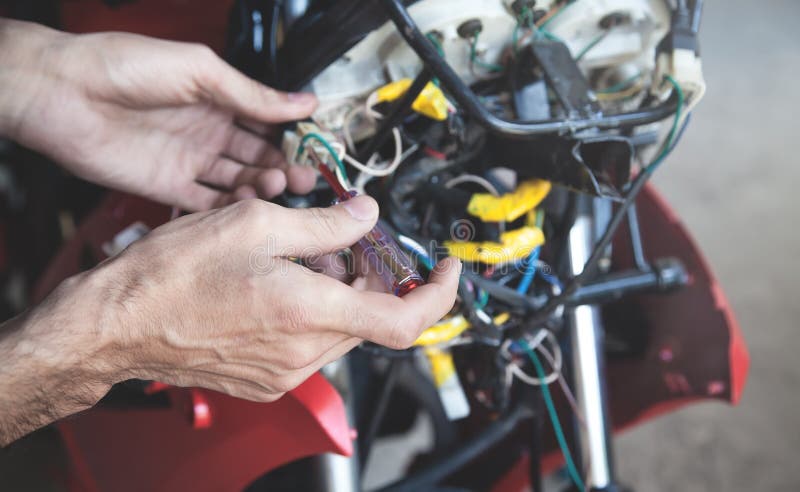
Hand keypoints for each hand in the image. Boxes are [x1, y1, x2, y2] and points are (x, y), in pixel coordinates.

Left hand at [0, 19, 316, 210]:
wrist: (63, 93)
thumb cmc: (124, 66)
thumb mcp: (201, 72)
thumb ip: (253, 96)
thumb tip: (304, 102)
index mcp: (218, 98)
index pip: (268, 121)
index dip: (295, 136)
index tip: (318, 149)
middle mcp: (207, 131)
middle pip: (258, 156)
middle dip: (284, 166)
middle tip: (304, 177)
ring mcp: (189, 161)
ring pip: (238, 181)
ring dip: (262, 187)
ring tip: (276, 186)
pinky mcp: (168, 188)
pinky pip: (208, 204)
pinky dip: (230, 208)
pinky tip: (247, 206)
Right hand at [86, 197, 459, 400]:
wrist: (117, 323)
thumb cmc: (170, 275)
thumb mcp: (255, 223)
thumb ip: (325, 223)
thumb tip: (366, 214)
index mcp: (307, 311)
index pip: (406, 319)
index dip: (438, 294)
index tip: (446, 268)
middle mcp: (302, 351)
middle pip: (373, 317)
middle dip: (377, 275)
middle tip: (357, 240)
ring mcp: (284, 371)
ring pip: (343, 328)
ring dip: (344, 291)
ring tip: (310, 255)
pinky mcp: (267, 379)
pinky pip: (313, 345)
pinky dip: (318, 311)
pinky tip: (290, 283)